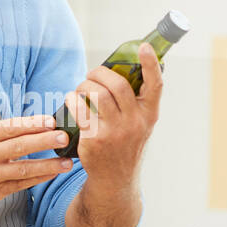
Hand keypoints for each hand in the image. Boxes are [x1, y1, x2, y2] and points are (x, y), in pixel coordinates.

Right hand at [0, 114, 74, 219]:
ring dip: (48, 166)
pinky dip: (37, 179)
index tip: (50, 120)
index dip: (32, 124)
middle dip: (45, 141)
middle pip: (20, 146)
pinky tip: (50, 175)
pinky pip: (20, 185)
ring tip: (67, 163)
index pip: (9, 127)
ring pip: (24, 169)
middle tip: (65, 137)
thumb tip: (23, 128)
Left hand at [64, 43, 162, 188]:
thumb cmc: (125, 145)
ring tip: (80, 89)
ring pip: (96, 94)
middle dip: (99, 73)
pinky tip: (71, 99)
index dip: (151, 63)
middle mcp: (135, 122)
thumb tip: (118, 70)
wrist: (114, 179)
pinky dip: (72, 99)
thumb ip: (135, 102)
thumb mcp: (140, 125)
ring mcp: (115, 132)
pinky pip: (79, 110)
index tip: (143, 47)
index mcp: (149, 115)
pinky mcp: (95, 139)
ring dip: (84, 85)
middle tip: (91, 74)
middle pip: (117, 85)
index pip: (156, 84)